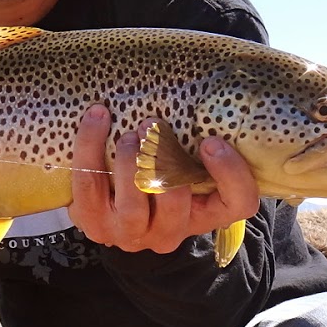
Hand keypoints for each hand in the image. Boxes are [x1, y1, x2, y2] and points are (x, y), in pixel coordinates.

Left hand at [68, 104, 258, 255]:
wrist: (112, 212)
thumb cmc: (158, 179)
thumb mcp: (186, 167)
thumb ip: (197, 144)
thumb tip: (204, 92)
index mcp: (204, 215)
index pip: (238, 204)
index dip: (231, 174)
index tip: (212, 141)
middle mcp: (170, 233)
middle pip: (177, 205)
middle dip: (164, 161)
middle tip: (153, 126)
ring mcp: (130, 234)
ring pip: (133, 206)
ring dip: (130, 162)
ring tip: (129, 133)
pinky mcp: (94, 225)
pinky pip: (88, 187)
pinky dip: (90, 146)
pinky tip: (97, 118)